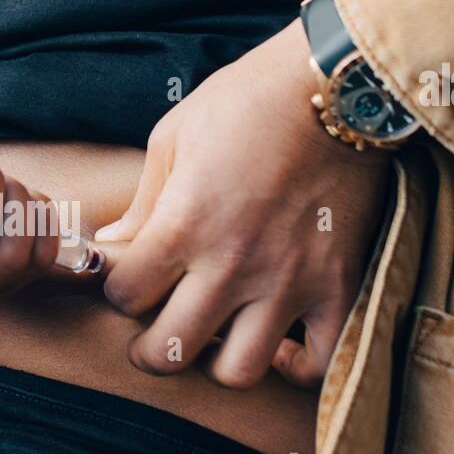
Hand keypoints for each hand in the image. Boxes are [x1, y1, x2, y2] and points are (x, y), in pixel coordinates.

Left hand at [96, 19, 390, 389]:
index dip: (118, 290)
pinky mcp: (340, 285)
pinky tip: (280, 345)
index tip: (128, 278)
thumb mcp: (175, 136)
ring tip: (215, 338)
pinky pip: (319, 362)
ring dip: (216, 361)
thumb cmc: (250, 100)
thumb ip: (142, 203)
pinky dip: (296, 365)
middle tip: (153, 334)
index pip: (124, 296)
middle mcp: (232, 264)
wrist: (341, 83)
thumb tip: (111, 247)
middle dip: (150, 347)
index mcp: (184, 224)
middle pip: (169, 350)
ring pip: (236, 371)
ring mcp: (289, 281)